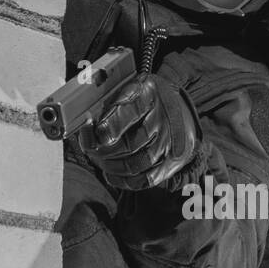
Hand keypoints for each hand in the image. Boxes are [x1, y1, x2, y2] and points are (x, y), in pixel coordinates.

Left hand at [78, 73, 198, 190]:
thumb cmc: (146, 100)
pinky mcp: (171, 162)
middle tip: (89, 148)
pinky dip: (123, 181)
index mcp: (149, 94)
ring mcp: (169, 143)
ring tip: (99, 160)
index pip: (129, 111)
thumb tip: (86, 123)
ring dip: (110, 166)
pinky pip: (145, 179)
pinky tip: (111, 173)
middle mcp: (162, 119)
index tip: (92, 132)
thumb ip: (109, 101)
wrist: (182, 111)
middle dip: (103, 150)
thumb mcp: (131, 86)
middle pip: (130, 143)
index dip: (109, 126)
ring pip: (135, 164)